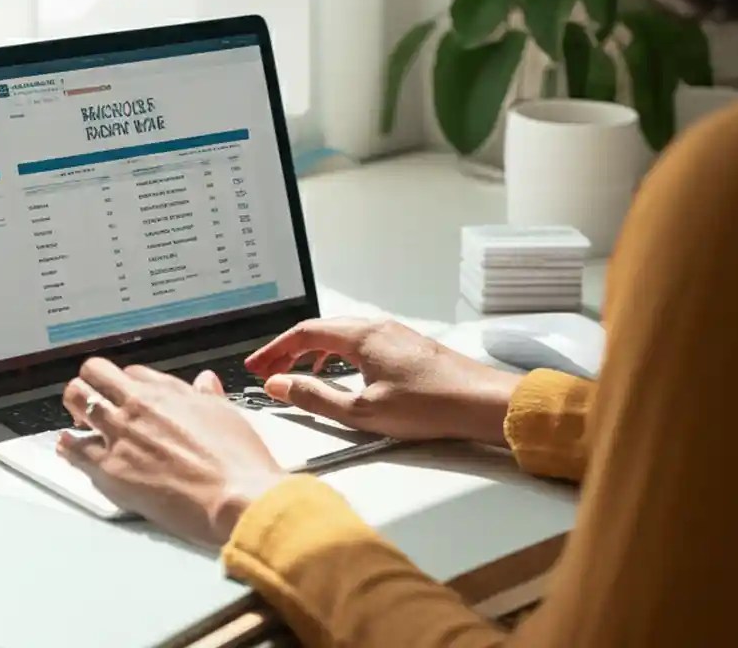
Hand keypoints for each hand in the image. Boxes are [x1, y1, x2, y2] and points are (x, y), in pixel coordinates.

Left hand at [59, 358, 285, 545]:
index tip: (126, 395)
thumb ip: (209, 396)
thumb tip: (206, 380)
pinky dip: (67, 446)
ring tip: (79, 421)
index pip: (132, 373)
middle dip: (91, 383)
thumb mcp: (228, 416)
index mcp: (168, 392)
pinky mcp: (109, 468)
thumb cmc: (238, 462)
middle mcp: (138, 406)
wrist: (235, 497)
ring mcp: (119, 434)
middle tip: (94, 399)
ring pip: (76, 398)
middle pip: (95, 373)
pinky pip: (73, 448)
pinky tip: (67, 446)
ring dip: (75, 407)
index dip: (126, 384)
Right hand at [245, 318, 520, 445]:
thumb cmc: (429, 407)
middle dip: (289, 348)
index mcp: (361, 335)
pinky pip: (360, 342)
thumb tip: (279, 385)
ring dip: (313, 351)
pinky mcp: (408, 347)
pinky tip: (340, 373)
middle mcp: (376, 327)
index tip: (254, 366)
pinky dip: (337, 353)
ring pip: (341, 334)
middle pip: (321, 329)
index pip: (304, 333)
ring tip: (296, 372)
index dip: (273, 349)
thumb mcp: (362, 411)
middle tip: (267, 368)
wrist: (483, 404)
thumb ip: (315, 397)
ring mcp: (394, 334)